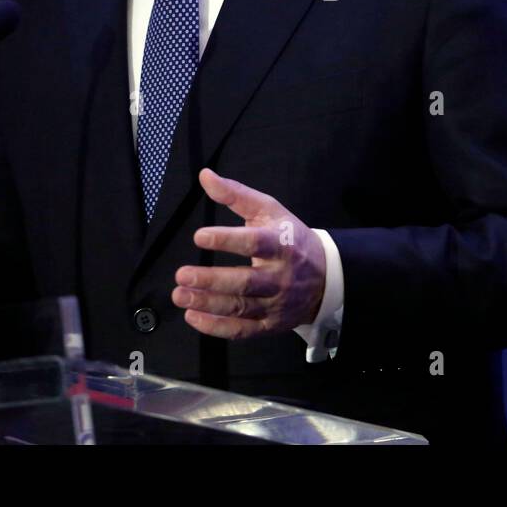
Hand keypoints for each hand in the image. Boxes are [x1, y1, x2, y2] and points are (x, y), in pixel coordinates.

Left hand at [173, 168, 325, 338]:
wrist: (327, 277)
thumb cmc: (290, 238)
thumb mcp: (269, 210)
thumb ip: (236, 194)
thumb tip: (205, 176)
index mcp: (282, 245)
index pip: (255, 242)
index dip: (227, 240)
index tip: (199, 236)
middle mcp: (280, 277)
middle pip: (245, 282)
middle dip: (211, 280)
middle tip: (181, 274)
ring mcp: (276, 304)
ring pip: (240, 308)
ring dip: (207, 304)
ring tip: (180, 295)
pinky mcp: (270, 324)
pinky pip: (242, 330)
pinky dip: (216, 327)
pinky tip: (193, 318)